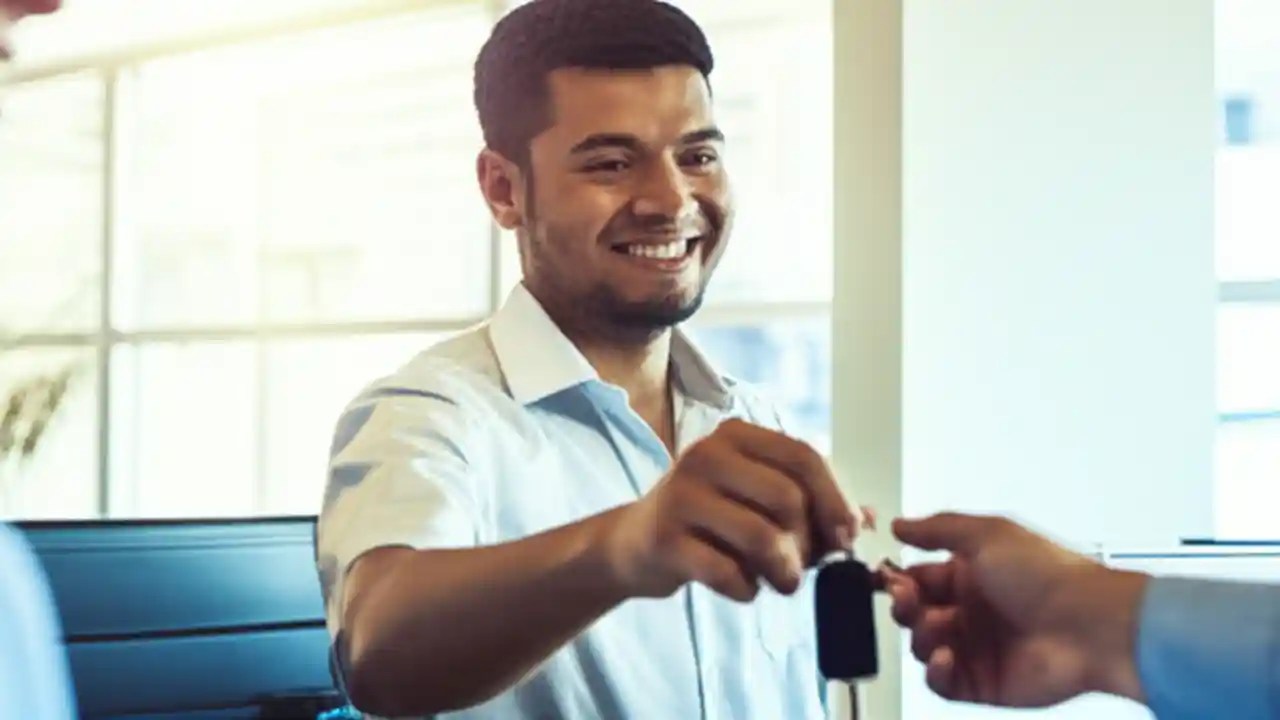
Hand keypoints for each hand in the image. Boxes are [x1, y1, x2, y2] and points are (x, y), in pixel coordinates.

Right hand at [604, 419, 862, 601]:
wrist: (635, 544)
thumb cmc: (712, 520)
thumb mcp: (758, 497)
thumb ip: (814, 504)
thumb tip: (870, 519)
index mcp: (736, 435)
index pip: (805, 457)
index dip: (836, 500)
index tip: (846, 537)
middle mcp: (705, 455)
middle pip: (789, 500)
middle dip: (808, 544)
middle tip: (801, 564)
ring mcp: (681, 495)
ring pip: (763, 538)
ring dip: (785, 573)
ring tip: (781, 581)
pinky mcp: (665, 540)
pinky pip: (730, 573)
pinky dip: (748, 590)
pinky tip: (742, 586)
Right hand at [885, 513, 1149, 706]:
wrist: (1090, 626)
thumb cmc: (1048, 574)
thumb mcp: (987, 534)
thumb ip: (938, 529)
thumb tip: (899, 525)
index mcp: (972, 573)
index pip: (920, 576)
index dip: (900, 578)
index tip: (885, 577)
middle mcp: (973, 610)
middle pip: (916, 612)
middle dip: (904, 605)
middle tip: (907, 599)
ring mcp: (977, 648)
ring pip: (923, 645)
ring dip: (922, 634)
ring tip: (939, 626)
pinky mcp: (984, 683)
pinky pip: (942, 682)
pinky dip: (935, 671)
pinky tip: (944, 657)